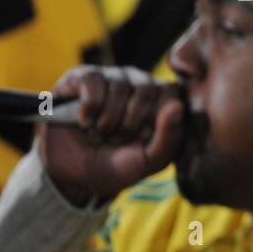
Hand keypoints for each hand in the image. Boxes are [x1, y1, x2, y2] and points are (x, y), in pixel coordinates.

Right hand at [39, 66, 185, 208]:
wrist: (75, 175)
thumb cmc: (119, 165)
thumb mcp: (150, 160)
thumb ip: (169, 136)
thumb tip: (177, 105)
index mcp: (162, 100)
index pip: (171, 93)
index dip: (155, 121)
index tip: (142, 140)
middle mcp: (140, 83)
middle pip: (146, 89)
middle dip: (129, 123)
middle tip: (117, 139)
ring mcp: (112, 77)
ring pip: (119, 86)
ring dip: (107, 120)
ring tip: (100, 133)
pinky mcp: (82, 76)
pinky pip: (93, 80)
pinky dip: (89, 107)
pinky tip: (85, 121)